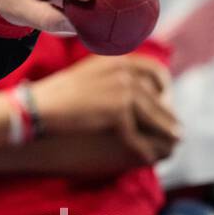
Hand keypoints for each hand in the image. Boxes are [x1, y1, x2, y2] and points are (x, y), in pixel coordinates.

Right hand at [27, 54, 180, 164]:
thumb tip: (132, 91)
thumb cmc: (56, 94)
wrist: (37, 106)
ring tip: (175, 141)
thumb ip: (111, 77)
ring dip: (165, 129)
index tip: (167, 99)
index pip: (152, 68)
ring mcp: (121, 89)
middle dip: (168, 112)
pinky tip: (148, 156)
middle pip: (156, 94)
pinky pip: (136, 134)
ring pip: (153, 114)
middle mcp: (122, 70)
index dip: (164, 85)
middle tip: (176, 127)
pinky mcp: (118, 111)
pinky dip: (143, 147)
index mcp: (115, 58)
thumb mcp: (86, 75)